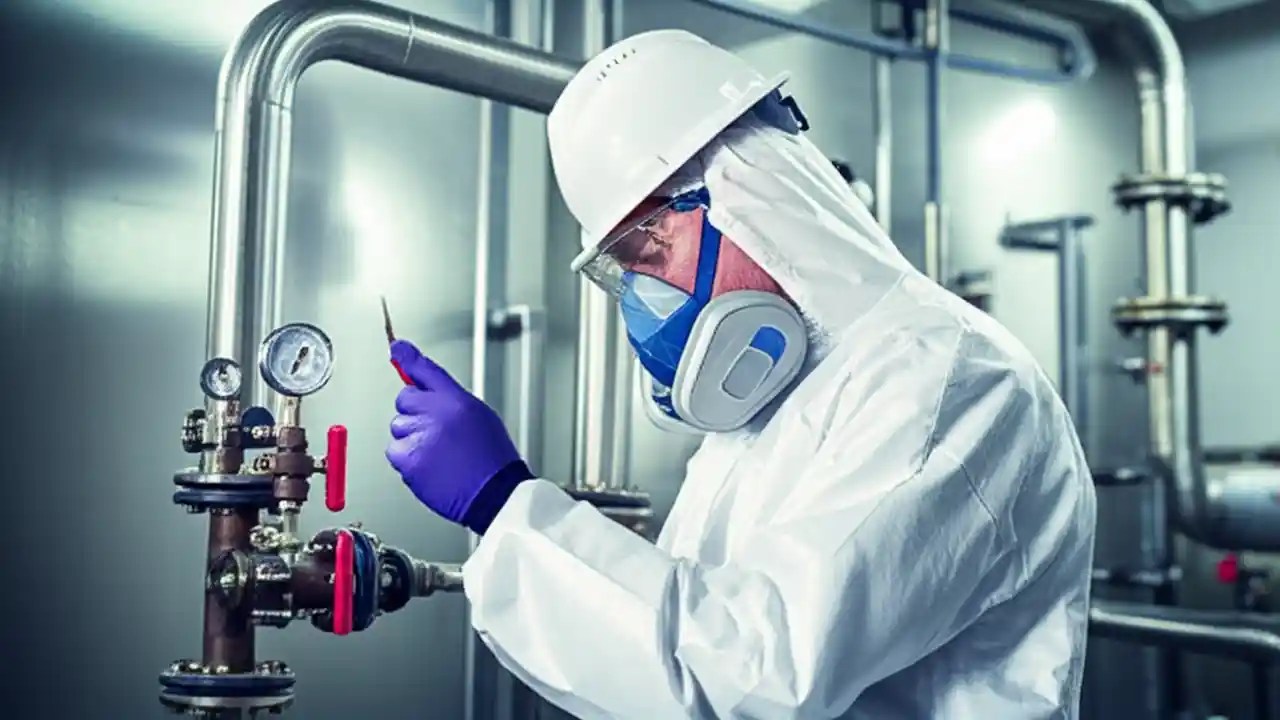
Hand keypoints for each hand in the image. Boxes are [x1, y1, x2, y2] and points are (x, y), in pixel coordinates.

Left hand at [385, 340, 531, 533]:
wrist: (493, 493)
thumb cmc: (492, 459)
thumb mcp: (481, 416)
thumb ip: (451, 400)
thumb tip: (430, 391)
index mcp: (456, 400)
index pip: (426, 371)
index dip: (408, 357)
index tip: (397, 348)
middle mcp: (435, 413)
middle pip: (404, 399)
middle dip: (415, 412)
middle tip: (435, 432)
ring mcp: (419, 436)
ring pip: (398, 426)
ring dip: (411, 437)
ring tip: (437, 453)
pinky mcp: (408, 459)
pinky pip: (394, 450)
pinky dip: (406, 458)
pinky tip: (429, 465)